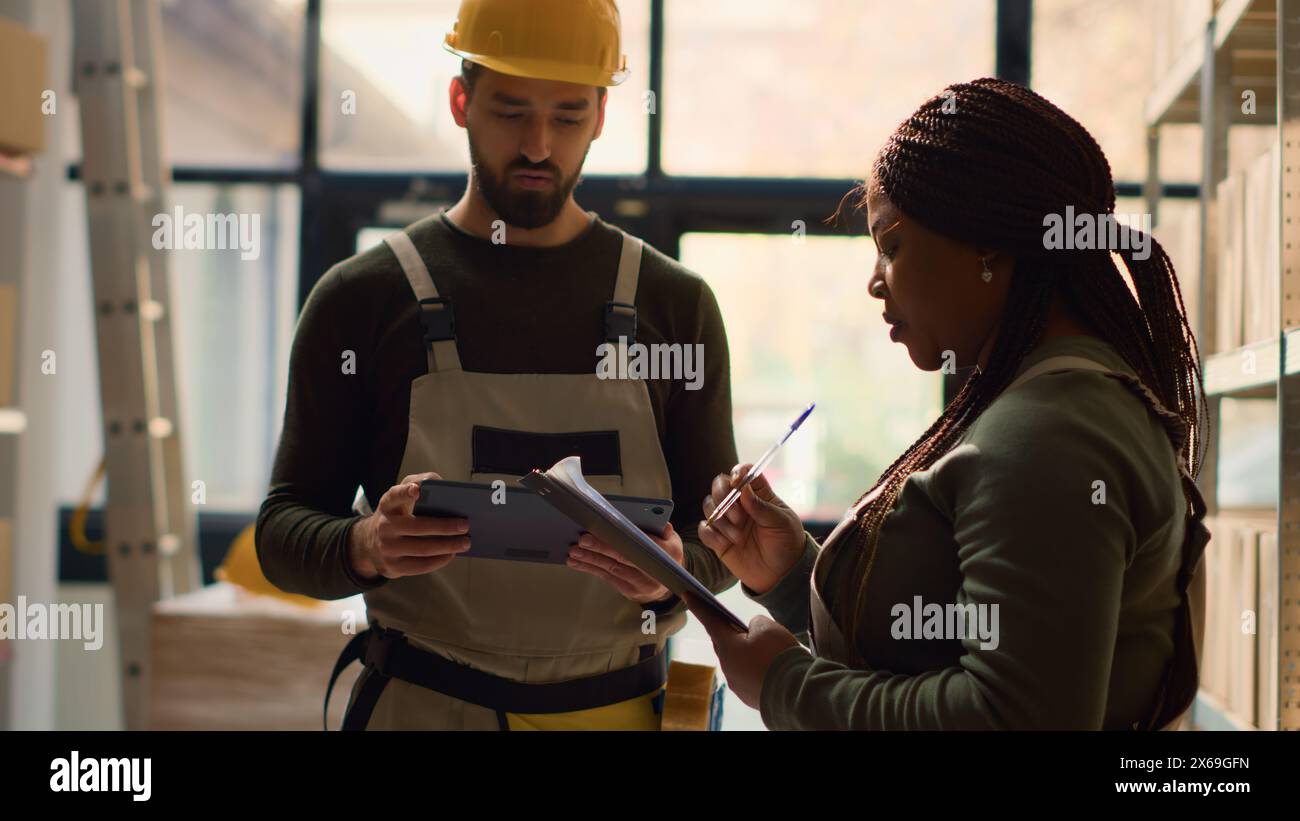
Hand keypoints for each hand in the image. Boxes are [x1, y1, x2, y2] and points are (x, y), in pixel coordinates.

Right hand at [347, 472, 470, 579]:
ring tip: (465, 542)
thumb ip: (419, 483)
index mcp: (388, 505)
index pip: (394, 496)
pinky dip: (440, 560)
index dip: (405, 493)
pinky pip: (421, 566)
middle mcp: (384, 526)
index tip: (417, 490)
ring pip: (423, 548)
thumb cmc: (397, 516)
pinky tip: (451, 554)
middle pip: (418, 526)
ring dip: (448, 546)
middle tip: (465, 525)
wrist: (372, 544)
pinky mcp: (393, 566)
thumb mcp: (401, 498)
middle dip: (444, 526)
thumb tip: (440, 483)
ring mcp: (387, 548)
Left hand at [566, 522, 684, 604]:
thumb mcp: (673, 540)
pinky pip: (607, 578)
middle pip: (622, 559)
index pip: (640, 546)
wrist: (671, 582)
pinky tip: (577, 563)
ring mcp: (640, 585)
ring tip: (573, 552)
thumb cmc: (667, 553)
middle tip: (581, 540)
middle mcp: (653, 573)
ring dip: (590, 561)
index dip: (622, 539)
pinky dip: (591, 569)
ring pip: (611, 570)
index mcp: (666, 555)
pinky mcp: (629, 591)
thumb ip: (667, 532)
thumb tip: (665, 526)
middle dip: (600, 549)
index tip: (603, 529)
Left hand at [682, 591, 800, 708]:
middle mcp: (727, 667)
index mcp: (727, 647)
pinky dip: (756, 670)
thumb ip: (755, 624)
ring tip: (766, 651)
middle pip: (724, 644)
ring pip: (738, 662)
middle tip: (741, 626)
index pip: (710, 620)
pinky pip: (749, 678)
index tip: (686, 594)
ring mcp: (738, 685)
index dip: (699, 606)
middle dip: (730, 634)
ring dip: (746, 654)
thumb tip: (752, 632)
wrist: (795, 693)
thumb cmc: (778, 656)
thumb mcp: (768, 627)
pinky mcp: (749, 697)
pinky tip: (770, 669)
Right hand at [698, 464, 804, 595]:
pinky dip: (711, 534)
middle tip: (738, 516)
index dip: (738, 473)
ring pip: (709, 505)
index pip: (743, 473)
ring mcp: (728, 521)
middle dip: (723, 496)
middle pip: (719, 485)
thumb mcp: (781, 523)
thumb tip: (743, 489)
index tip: (738, 482)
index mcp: (759, 494)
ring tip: (738, 536)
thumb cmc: (787, 544)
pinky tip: (725, 543)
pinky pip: (705, 529)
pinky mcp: (718, 539)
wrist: (781, 575)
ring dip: (721, 519)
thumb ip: (762, 506)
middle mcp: (740, 504)